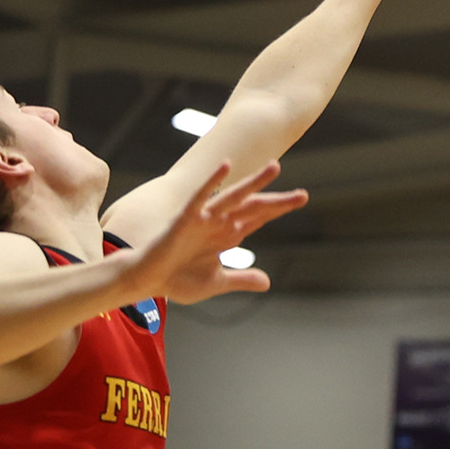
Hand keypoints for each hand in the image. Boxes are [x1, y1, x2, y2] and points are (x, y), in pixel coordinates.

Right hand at [124, 161, 307, 305]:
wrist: (146, 281)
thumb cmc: (177, 279)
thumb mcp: (217, 282)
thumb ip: (241, 279)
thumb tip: (267, 282)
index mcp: (227, 236)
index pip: (259, 218)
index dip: (278, 209)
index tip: (301, 199)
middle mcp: (219, 223)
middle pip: (254, 208)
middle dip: (277, 202)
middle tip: (302, 195)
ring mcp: (203, 219)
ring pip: (233, 197)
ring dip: (254, 183)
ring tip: (275, 168)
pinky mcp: (185, 218)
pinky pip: (200, 196)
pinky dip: (212, 181)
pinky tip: (225, 166)